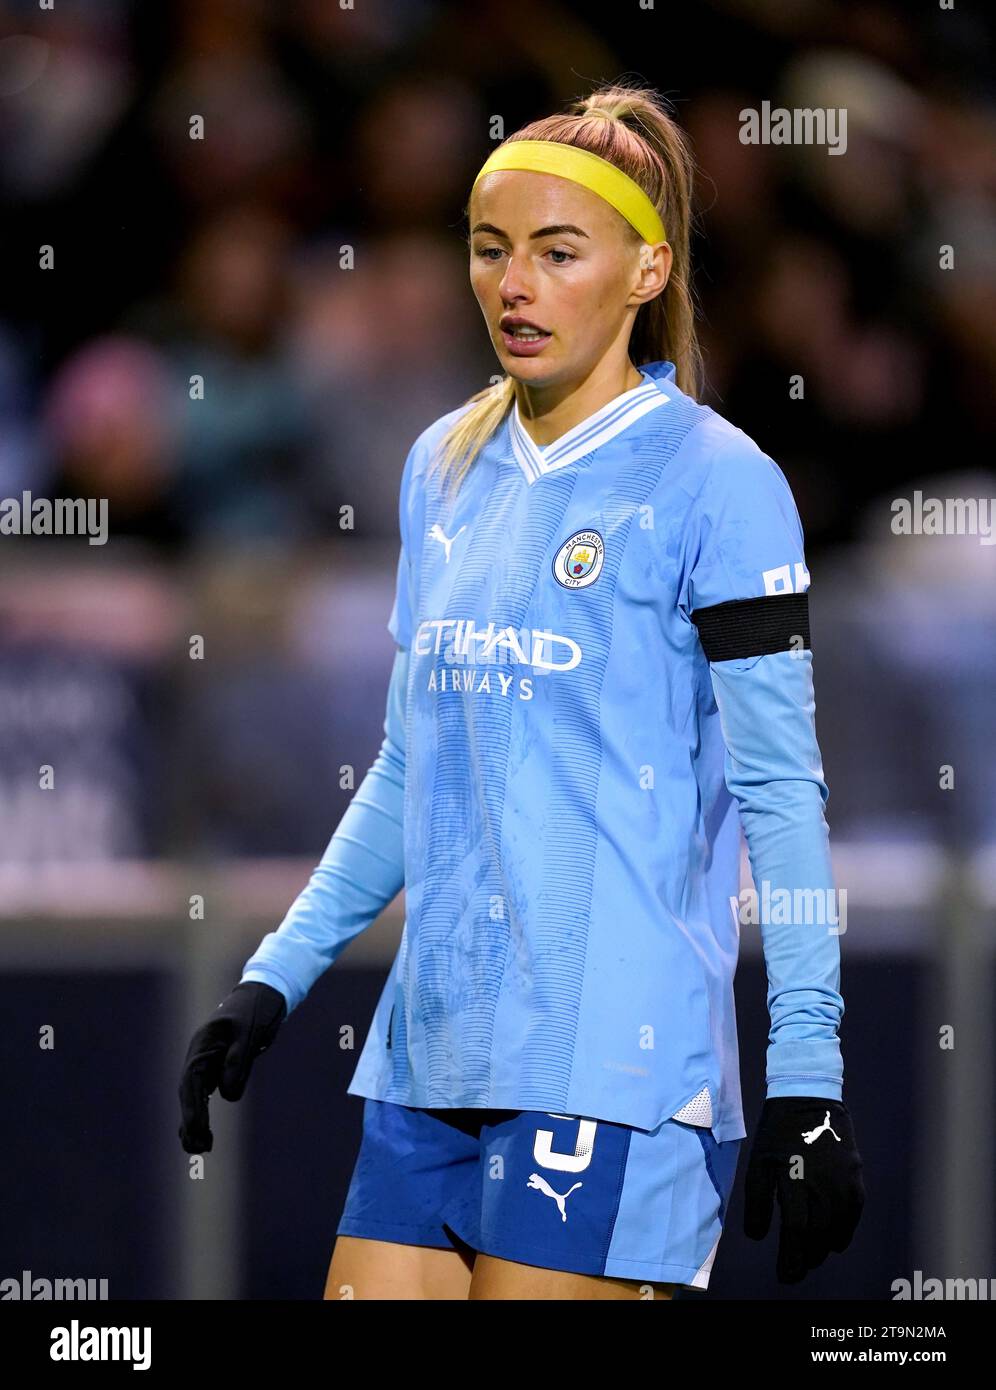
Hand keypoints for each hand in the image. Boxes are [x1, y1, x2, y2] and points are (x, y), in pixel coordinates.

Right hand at [178, 982, 286, 1153]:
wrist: (264, 993)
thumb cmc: (257, 1010)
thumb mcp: (250, 1033)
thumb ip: (238, 1062)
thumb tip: (226, 1096)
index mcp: (203, 1044)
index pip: (192, 1082)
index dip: (193, 1109)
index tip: (198, 1132)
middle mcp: (199, 1054)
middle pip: (188, 1092)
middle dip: (191, 1121)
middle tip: (198, 1149)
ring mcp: (205, 1060)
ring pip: (193, 1095)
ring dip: (194, 1121)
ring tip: (199, 1149)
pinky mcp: (216, 1065)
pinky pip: (204, 1092)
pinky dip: (202, 1111)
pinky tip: (203, 1133)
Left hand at [743, 1097, 863, 1282]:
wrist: (810, 1098)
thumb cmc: (778, 1131)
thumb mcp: (758, 1162)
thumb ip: (757, 1201)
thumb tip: (758, 1237)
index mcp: (795, 1181)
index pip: (796, 1233)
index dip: (791, 1259)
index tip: (785, 1276)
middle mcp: (822, 1186)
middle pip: (818, 1236)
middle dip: (806, 1258)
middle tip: (795, 1270)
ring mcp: (842, 1182)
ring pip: (837, 1229)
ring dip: (824, 1248)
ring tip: (811, 1258)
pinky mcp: (855, 1177)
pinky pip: (853, 1214)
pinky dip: (844, 1232)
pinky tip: (834, 1241)